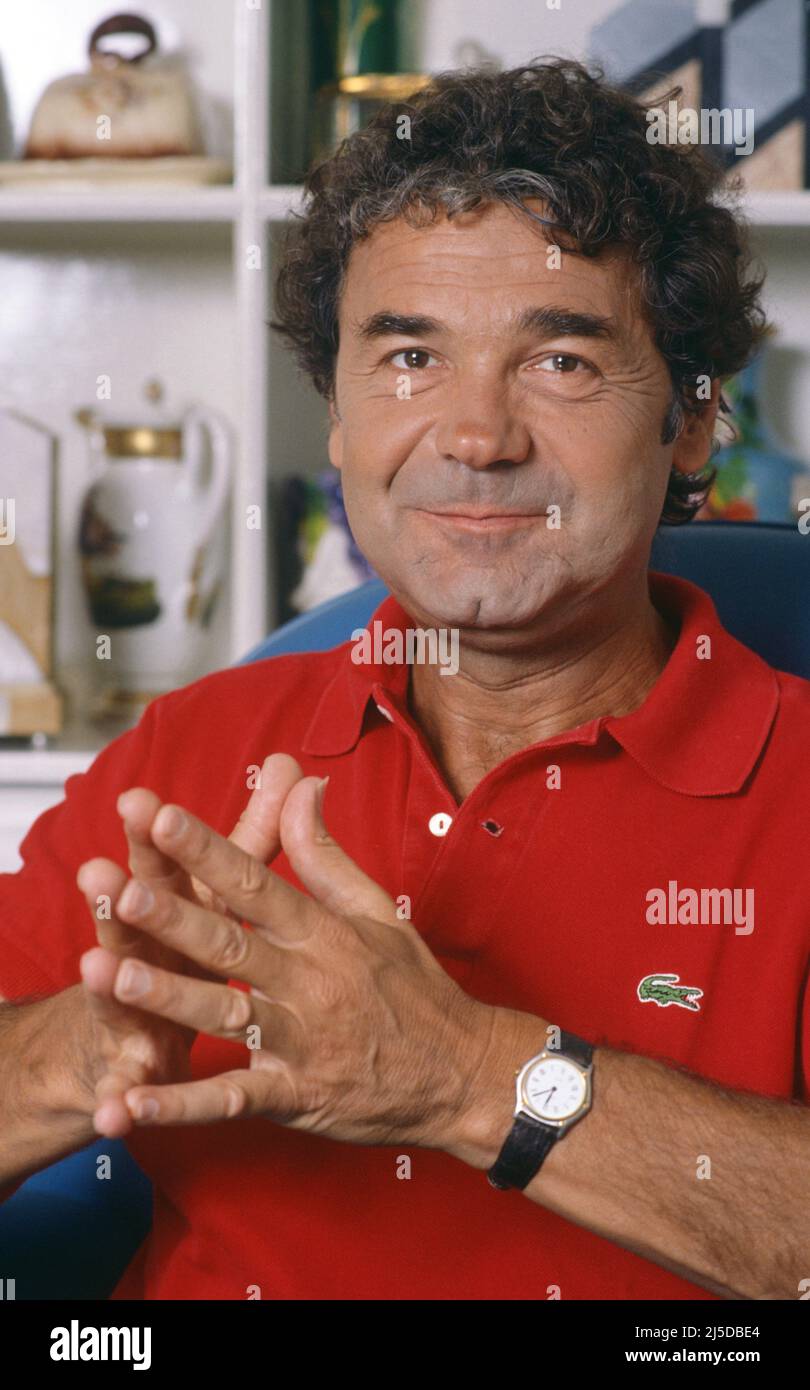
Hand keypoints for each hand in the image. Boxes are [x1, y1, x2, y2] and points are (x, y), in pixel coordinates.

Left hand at [105, 771, 499, 1152]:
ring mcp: (301, 1042)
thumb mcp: (376, 910)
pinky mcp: (296, 1097)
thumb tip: (301, 784)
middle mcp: (309, 982)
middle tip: (118, 888)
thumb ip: (325, 853)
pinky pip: (232, 1101)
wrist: (463, 1075)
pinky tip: (129, 1104)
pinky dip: (181, 1106)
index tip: (159, 817)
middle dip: (171, 918)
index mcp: (323, 932)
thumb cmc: (414, 987)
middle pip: (231, 944)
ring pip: (226, 1015)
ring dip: (167, 998)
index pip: (256, 883)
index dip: (207, 852)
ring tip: (109, 977)